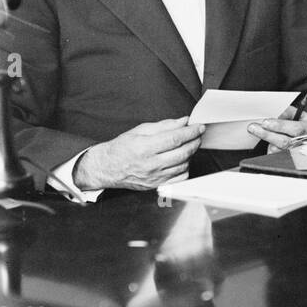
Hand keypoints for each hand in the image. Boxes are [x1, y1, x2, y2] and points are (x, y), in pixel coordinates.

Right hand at [74, 118, 204, 190]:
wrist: (107, 167)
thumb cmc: (122, 148)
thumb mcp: (140, 130)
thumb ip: (164, 125)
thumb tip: (183, 121)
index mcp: (144, 147)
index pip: (175, 138)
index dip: (191, 132)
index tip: (199, 126)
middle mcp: (150, 164)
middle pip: (183, 152)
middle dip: (195, 141)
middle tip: (197, 134)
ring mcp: (155, 177)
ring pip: (184, 165)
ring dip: (191, 154)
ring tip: (188, 145)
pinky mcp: (157, 185)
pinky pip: (180, 178)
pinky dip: (186, 167)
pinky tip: (182, 160)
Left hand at [247, 107, 306, 150]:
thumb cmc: (302, 122)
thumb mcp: (298, 113)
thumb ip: (287, 112)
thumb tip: (274, 114)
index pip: (296, 129)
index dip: (281, 126)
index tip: (266, 122)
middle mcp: (306, 141)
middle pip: (286, 142)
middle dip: (268, 134)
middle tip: (254, 127)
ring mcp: (298, 151)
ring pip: (279, 150)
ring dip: (266, 140)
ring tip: (255, 130)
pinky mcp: (290, 157)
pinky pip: (277, 155)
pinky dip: (269, 148)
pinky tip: (264, 141)